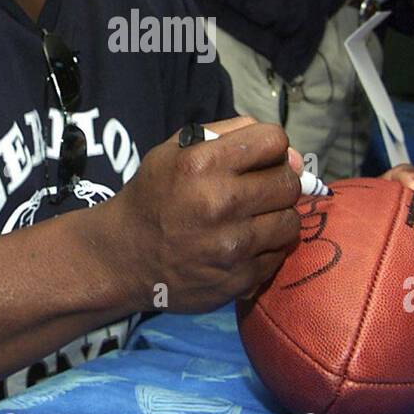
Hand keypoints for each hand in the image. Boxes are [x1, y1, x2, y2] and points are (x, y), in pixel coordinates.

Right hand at [98, 116, 302, 313]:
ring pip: (290, 221)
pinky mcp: (239, 279)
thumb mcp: (176, 149)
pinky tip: (241, 245)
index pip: (274, 140)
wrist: (123, 257)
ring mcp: (232, 245)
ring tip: (251, 219)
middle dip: (277, 181)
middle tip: (257, 190)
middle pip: (288, 181)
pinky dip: (266, 249)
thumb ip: (231, 134)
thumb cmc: (154, 196)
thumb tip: (289, 153)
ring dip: (275, 217)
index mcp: (202, 164)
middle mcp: (220, 203)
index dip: (270, 147)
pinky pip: (278, 255)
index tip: (258, 159)